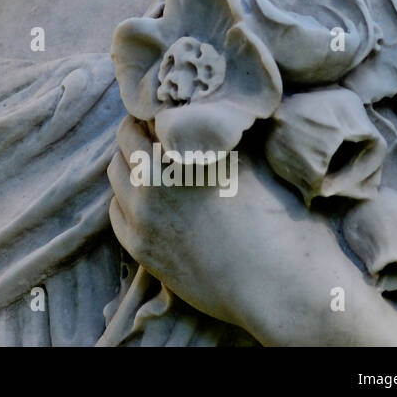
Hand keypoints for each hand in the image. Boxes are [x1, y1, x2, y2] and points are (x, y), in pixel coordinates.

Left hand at [107, 114, 396, 344]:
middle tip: (157, 133)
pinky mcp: (139, 248)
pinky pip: (115, 211)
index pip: (150, 112)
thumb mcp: (257, 162)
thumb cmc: (281, 221)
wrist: (280, 288)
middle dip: (140, 131)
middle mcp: (154, 179)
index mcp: (184, 151)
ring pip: (116, 172)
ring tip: (152, 163)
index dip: (159, 108)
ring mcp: (142, 216)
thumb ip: (222, 134)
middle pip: (126, 137)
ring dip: (129, 161)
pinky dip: (126, 198)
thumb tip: (208, 109)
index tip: (168, 109)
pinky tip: (145, 198)